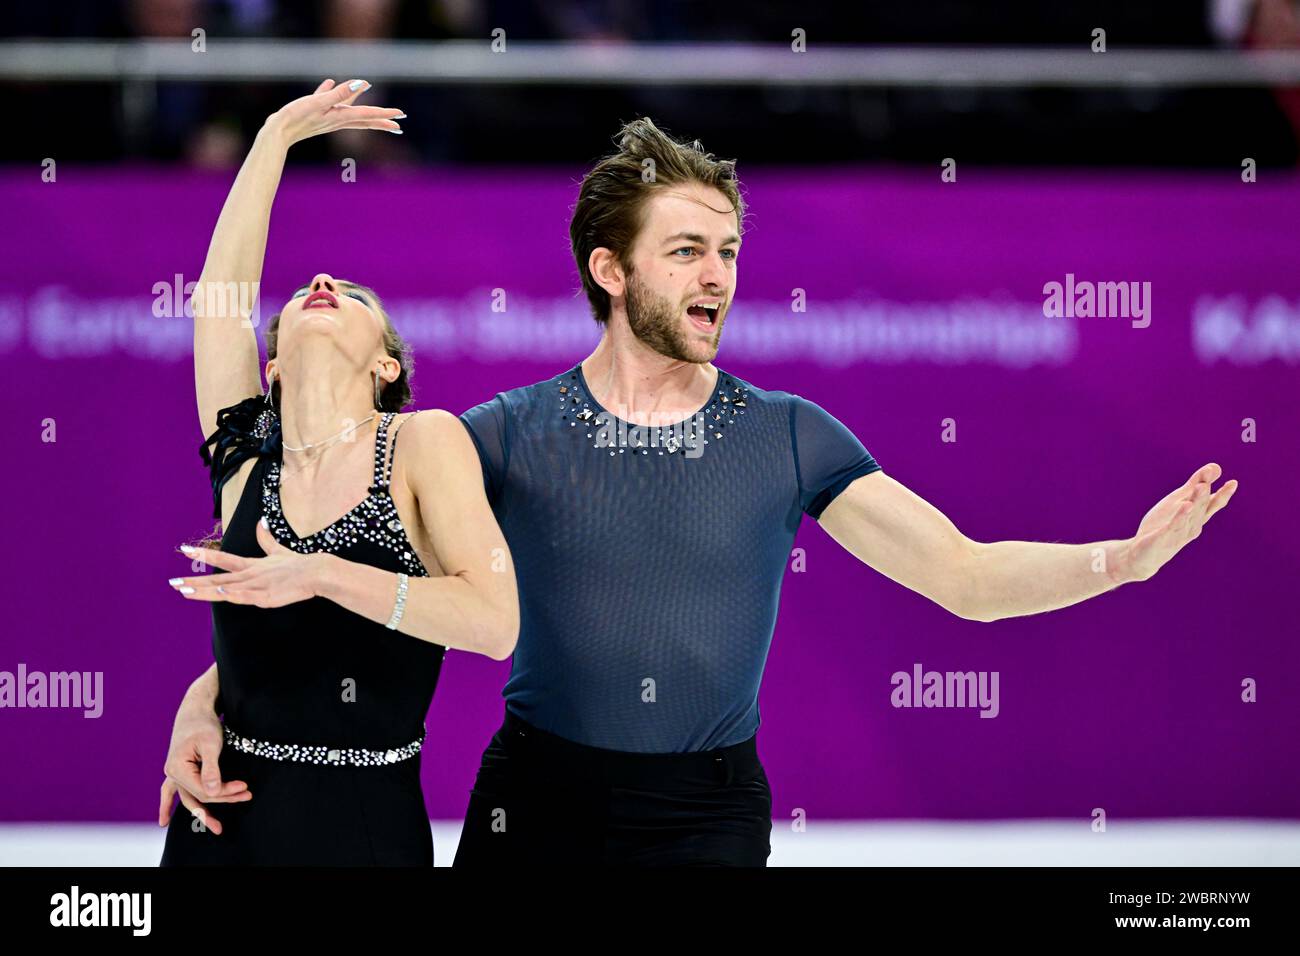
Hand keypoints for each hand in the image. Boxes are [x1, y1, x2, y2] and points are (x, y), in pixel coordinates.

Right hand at [158, 692, 249, 835]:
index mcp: (178, 768)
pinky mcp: (179, 769)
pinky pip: (171, 792)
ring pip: (188, 797)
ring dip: (203, 811)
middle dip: (223, 799)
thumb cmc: (204, 723)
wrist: (195, 708)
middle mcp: (172, 773)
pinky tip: (163, 822)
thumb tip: (212, 792)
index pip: (204, 789)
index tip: (245, 787)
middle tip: (247, 796)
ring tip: (218, 827)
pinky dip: (167, 805)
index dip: (225, 792)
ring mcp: (173, 772)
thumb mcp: (212, 743)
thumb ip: (211, 769)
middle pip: (198, 795)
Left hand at [170, 517, 327, 606]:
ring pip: (225, 589)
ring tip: (183, 591)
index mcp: (251, 565)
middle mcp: (249, 574)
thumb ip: (266, 539)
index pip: (222, 558)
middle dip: (193, 581)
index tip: (184, 550)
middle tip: (172, 583)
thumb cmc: (298, 564)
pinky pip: (246, 596)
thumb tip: (260, 522)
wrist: (316, 571)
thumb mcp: (279, 551)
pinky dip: (233, 594)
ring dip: (203, 591)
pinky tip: (221, 592)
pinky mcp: (266, 597)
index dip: (203, 554)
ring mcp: (256, 586)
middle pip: (216, 578)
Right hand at [263, 77, 403, 148]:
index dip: (385, 114)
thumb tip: (363, 84)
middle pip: (364, 120)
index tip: (400, 116)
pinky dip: (332, 93)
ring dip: (361, 108)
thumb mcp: (319, 102)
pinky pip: (328, 101)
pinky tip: (331, 82)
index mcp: (340, 117)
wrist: (277, 133)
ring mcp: (326, 118)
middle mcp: (336, 120)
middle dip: (381, 121)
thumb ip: (340, 93)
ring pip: (349, 111)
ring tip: (370, 103)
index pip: (368, 114)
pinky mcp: (314, 114)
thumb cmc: (296, 117)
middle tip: (398, 125)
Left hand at [1117, 463, 1237, 582]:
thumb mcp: (1180, 501)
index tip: (1233, 483)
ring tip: (1202, 486)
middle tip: (1212, 479)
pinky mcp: (1163, 538)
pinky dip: (1180, 516)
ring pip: (1190, 515)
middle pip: (1201, 508)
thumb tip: (1215, 467)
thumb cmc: (1165, 526)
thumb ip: (1194, 485)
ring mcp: (1179, 533)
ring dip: (1197, 501)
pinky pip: (1173, 526)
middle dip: (1206, 493)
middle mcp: (1192, 526)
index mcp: (1196, 517)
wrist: (1144, 555)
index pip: (1212, 505)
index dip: (1223, 495)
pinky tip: (1185, 506)